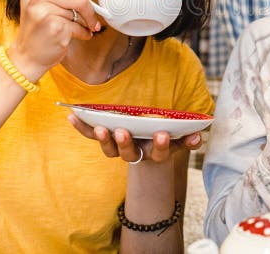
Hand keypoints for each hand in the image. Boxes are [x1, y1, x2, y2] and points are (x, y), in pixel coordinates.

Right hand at [7, 0, 101, 78]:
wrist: (28, 56)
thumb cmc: (43, 27)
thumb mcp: (46, 1)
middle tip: (89, 11)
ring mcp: (43, 9)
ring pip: (82, 4)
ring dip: (89, 20)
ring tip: (85, 27)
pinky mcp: (53, 26)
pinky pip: (80, 24)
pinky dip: (84, 32)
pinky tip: (79, 36)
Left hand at [67, 114, 202, 162]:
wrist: (146, 151)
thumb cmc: (164, 139)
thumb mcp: (178, 141)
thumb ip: (188, 139)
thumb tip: (198, 136)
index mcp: (155, 153)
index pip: (159, 152)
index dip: (161, 145)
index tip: (163, 134)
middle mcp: (135, 153)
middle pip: (129, 154)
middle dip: (125, 143)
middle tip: (123, 131)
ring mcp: (119, 148)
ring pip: (109, 149)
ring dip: (105, 139)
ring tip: (101, 127)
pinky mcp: (105, 139)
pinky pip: (91, 135)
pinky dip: (81, 127)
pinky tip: (71, 116)